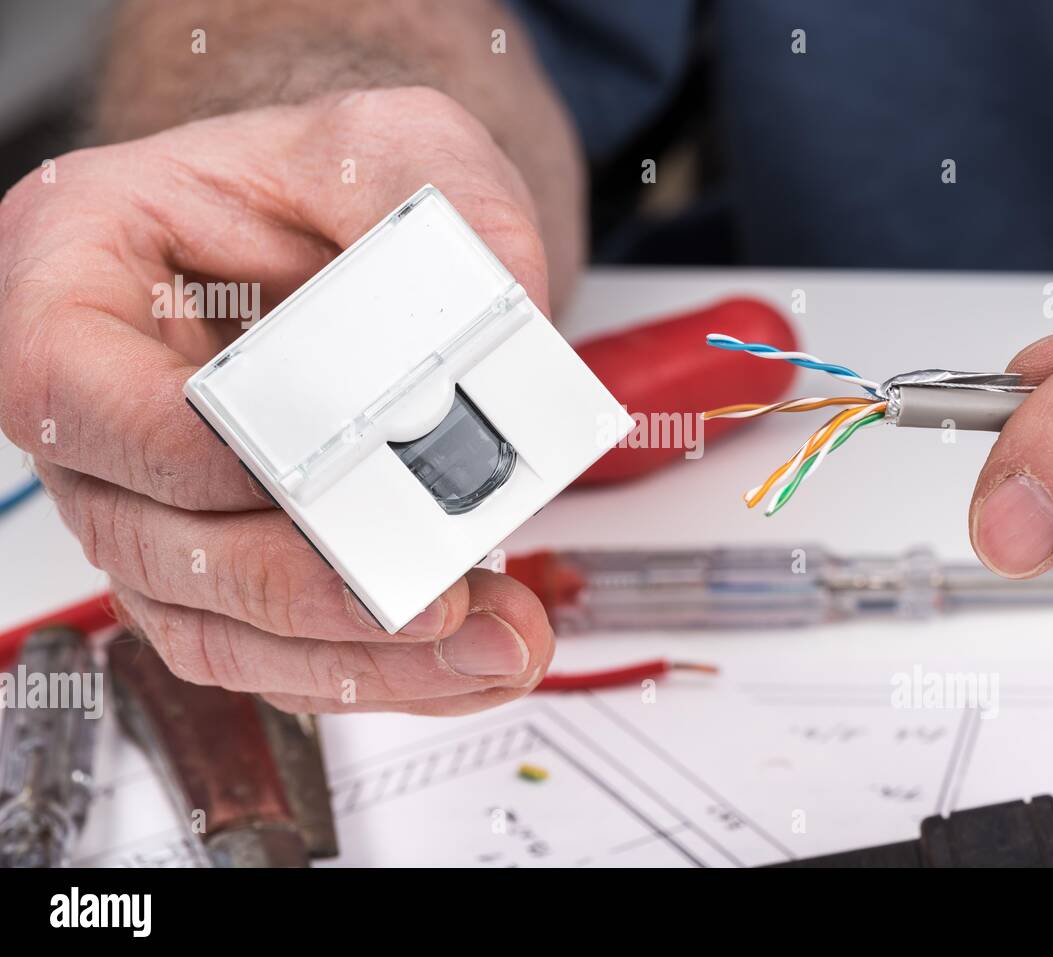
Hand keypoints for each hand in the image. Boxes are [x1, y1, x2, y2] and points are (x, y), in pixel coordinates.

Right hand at [0, 88, 554, 713]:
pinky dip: (377, 668)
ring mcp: (160, 502)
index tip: (308, 484)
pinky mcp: (232, 564)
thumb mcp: (391, 141)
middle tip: (434, 596)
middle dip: (303, 588)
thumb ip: (443, 201)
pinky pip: (279, 649)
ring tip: (492, 645)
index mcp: (81, 277)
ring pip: (220, 625)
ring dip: (359, 657)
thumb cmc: (332, 185)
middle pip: (151, 540)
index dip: (178, 455)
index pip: (71, 387)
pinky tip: (469, 657)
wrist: (351, 237)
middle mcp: (104, 407)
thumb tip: (508, 309)